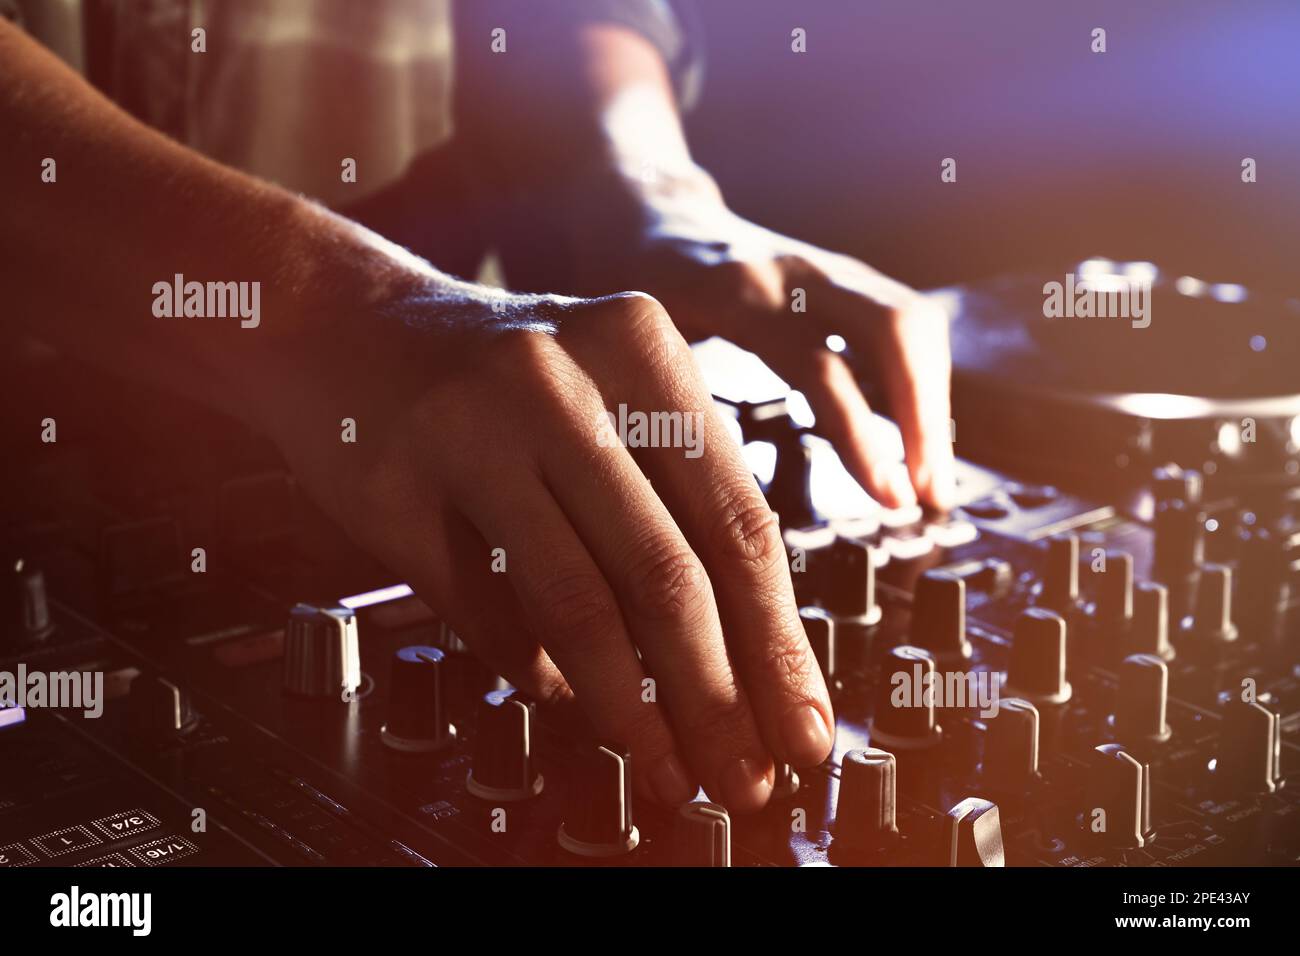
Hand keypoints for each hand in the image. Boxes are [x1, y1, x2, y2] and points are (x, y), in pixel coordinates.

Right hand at [266, 279, 833, 811]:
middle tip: (743, 774)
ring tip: (664, 768)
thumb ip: (673, 500)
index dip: (777, 641)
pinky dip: (534, 671)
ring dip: (629, 710)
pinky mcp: (396, 483)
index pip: (739, 522)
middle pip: (669, 572)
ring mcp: (472, 427)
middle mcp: (563, 379)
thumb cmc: (498, 377)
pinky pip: (482, 612)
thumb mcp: (607, 396)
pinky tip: (565, 698)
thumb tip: (740, 653)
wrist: (343, 320)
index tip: (799, 722)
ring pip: (578, 602)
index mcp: (641, 349)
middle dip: (716, 697)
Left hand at [576, 172, 955, 510]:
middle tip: (929, 493)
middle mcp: (795, 273)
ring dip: (932, 402)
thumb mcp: (630, 336)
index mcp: (738, 294)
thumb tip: (681, 495)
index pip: (820, 365)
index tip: (888, 497)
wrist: (645, 209)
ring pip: (911, 322)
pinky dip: (920, 381)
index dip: (860, 436)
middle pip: (895, 329)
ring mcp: (826, 269)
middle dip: (925, 416)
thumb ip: (658, 394)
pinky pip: (902, 325)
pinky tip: (915, 438)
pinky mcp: (843, 280)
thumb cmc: (631, 282)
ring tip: (930, 480)